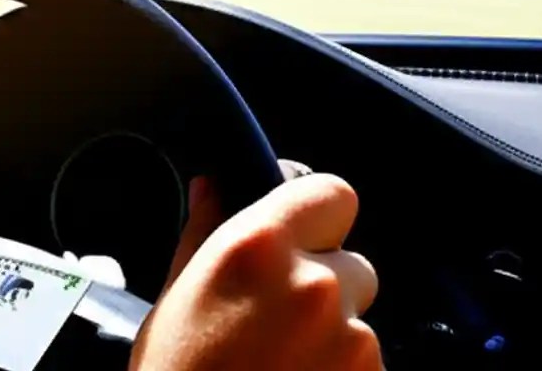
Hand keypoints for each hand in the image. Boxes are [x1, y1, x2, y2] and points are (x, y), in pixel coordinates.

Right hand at [130, 172, 380, 369]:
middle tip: (278, 319)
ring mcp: (349, 339)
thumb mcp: (174, 297)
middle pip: (353, 262)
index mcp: (257, 247)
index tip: (302, 233)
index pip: (331, 192)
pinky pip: (367, 363)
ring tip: (279, 364)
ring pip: (360, 319)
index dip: (317, 213)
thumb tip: (212, 187)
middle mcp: (311, 284)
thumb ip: (204, 233)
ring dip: (333, 336)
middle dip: (325, 285)